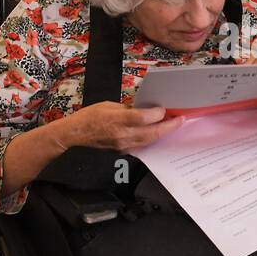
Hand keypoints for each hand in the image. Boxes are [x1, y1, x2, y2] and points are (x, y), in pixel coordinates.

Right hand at [55, 101, 183, 151]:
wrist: (76, 134)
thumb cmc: (90, 116)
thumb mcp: (109, 104)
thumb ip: (128, 108)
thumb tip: (145, 109)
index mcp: (117, 119)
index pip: (143, 118)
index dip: (157, 114)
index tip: (165, 109)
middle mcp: (122, 134)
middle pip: (151, 132)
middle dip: (169, 126)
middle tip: (180, 120)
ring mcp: (123, 144)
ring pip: (149, 140)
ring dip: (163, 133)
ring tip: (173, 125)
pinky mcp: (122, 150)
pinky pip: (142, 145)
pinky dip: (152, 138)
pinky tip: (158, 133)